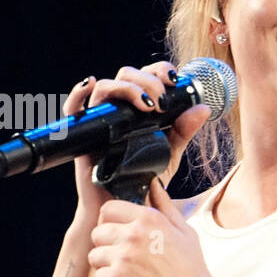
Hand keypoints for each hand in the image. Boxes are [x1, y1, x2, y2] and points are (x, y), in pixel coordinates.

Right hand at [63, 62, 212, 224]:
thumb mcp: (169, 153)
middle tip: (161, 102)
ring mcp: (100, 121)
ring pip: (105, 87)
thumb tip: (204, 108)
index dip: (158, 70)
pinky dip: (77, 91)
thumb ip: (184, 131)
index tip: (174, 80)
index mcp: (138, 109)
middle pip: (126, 75)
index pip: (145, 76)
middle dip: (147, 81)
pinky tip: (90, 83)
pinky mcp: (85, 136)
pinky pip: (72, 107)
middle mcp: (118, 110)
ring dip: (127, 88)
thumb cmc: (143, 179)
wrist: (125, 206)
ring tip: (147, 106)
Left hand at [87, 178, 222, 276]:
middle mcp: (134, 234)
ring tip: (129, 274)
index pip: (109, 209)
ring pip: (95, 256)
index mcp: (149, 218)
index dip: (111, 221)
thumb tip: (154, 186)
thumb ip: (165, 207)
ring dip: (108, 266)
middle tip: (125, 258)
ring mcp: (124, 256)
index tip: (118, 233)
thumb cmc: (192, 271)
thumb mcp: (185, 232)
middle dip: (107, 245)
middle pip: (98, 232)